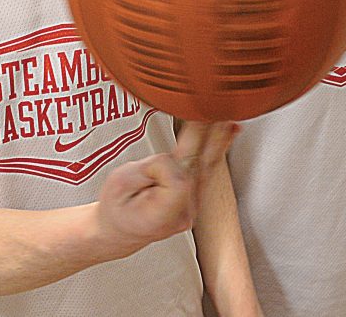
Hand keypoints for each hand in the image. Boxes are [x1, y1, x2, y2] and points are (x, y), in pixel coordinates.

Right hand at [94, 121, 236, 258]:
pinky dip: (217, 147)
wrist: (121, 228)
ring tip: (228, 120)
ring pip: (208, 166)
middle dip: (208, 140)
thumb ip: (147, 168)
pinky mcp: (196, 193)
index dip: (163, 166)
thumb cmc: (117, 208)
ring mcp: (193, 204)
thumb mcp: (119, 184)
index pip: (178, 182)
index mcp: (162, 215)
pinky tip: (228, 132)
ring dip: (217, 140)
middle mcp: (184, 211)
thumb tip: (172, 158)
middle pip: (201, 170)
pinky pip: (209, 168)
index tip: (149, 167)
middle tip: (216, 116)